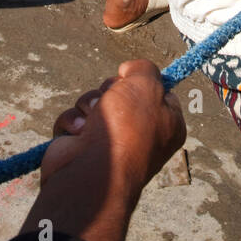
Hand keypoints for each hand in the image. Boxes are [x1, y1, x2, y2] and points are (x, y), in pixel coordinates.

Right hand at [41, 59, 185, 190]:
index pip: (158, 91)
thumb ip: (143, 67)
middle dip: (108, 91)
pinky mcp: (82, 147)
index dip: (142, 82)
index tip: (132, 81)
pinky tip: (78, 134)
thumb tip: (128, 70)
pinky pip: (74, 119)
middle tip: (110, 102)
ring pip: (93, 102)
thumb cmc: (125, 128)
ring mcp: (109, 142)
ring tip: (91, 120)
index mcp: (167, 124)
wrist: (91, 172)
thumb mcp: (146, 84)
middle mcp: (140, 135)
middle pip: (120, 92)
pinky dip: (72, 122)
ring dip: (88, 105)